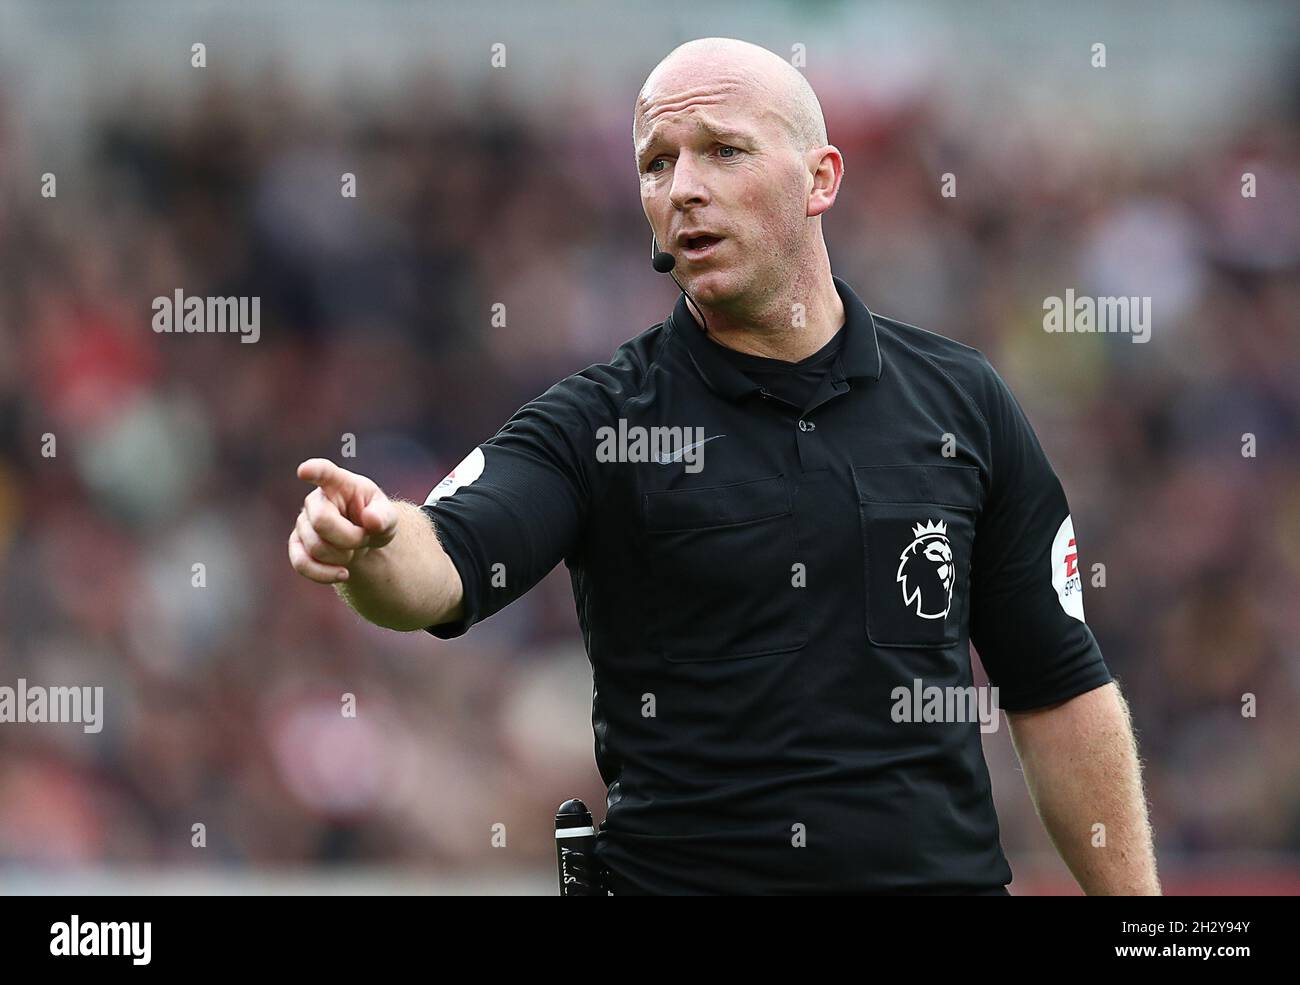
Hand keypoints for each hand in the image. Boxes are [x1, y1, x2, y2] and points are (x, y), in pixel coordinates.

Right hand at [289, 458, 398, 583]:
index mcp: (340, 484)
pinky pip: (301, 564)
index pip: (325, 473)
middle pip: (321, 521)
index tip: (304, 470)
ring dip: (342, 556)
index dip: (314, 471)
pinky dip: (324, 574)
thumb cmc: (373, 520)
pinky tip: (343, 574)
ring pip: (316, 547)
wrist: (363, 540)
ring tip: (354, 549)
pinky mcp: (297, 545)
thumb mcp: (388, 517)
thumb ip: (384, 517)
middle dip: (349, 538)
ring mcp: (303, 523)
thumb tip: (371, 520)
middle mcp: (316, 500)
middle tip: (364, 538)